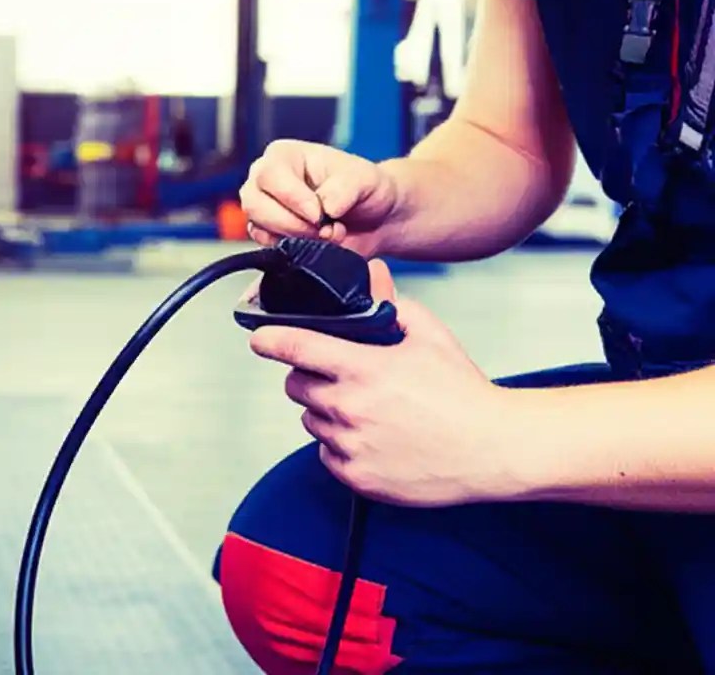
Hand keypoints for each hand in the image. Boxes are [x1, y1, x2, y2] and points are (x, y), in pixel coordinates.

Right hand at [241, 139, 400, 257]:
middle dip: (293, 224)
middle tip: (324, 227)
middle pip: (255, 204)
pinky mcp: (268, 236)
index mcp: (284, 156)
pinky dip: (292, 252)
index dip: (294, 199)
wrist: (376, 219)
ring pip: (259, 229)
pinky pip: (266, 248)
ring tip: (326, 234)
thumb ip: (344, 189)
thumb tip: (325, 208)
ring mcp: (264, 210)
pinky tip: (316, 244)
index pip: (270, 175)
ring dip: (296, 239)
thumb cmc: (365, 188)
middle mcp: (266, 181)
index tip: (321, 213)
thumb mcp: (364, 179)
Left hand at [248, 260, 520, 506]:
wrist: (493, 449)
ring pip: (312, 420)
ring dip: (328, 412)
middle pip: (296, 386)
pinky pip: (327, 454)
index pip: (296, 347)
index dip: (269, 340)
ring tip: (369, 410)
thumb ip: (392, 303)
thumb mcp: (429, 336)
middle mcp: (349, 408)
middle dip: (310, 376)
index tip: (259, 338)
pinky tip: (375, 438)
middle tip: (341, 377)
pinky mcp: (356, 478)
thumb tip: (373, 273)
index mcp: (363, 369)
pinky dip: (341, 446)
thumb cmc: (463, 392)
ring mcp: (350, 446)